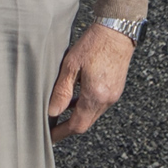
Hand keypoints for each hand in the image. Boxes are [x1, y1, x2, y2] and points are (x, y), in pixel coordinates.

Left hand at [48, 22, 134, 140]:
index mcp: (95, 96)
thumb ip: (62, 90)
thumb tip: (52, 111)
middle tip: (52, 126)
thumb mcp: (71, 65)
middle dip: (69, 126)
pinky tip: (75, 96)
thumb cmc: (94, 43)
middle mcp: (107, 100)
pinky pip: (99, 104)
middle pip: (86, 122)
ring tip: (60, 110)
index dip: (62, 133)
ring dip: (77, 115)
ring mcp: (113, 95)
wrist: (117, 30)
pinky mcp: (116, 88)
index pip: (77, 125)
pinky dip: (86, 105)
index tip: (50, 137)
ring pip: (93, 114)